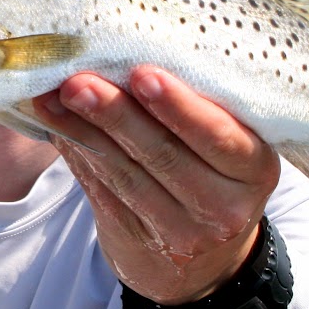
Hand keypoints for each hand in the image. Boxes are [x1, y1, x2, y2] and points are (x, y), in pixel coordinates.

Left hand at [34, 65, 279, 304]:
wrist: (205, 255)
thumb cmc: (215, 172)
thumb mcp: (229, 146)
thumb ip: (198, 108)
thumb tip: (129, 53)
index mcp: (255, 169)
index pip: (219, 137)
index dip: (180, 108)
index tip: (142, 74)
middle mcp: (223, 207)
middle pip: (163, 155)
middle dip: (116, 114)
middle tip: (79, 81)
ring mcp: (180, 231)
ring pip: (125, 174)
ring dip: (83, 131)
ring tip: (54, 96)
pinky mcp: (138, 239)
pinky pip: (101, 191)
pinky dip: (76, 153)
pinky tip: (55, 124)